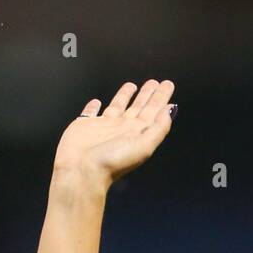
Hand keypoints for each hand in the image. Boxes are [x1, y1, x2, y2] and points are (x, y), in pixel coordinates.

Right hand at [52, 80, 175, 190]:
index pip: (153, 112)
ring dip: (125, 96)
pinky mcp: (86, 125)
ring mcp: (104, 127)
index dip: (160, 98)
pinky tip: (97, 102)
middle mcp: (123, 129)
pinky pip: (90, 112)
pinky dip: (93, 107)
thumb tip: (170, 111)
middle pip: (138, 107)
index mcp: (138, 133)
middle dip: (147, 95)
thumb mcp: (144, 145)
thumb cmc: (113, 161)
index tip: (167, 84)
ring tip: (133, 85)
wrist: (83, 170)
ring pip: (118, 107)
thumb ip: (158, 128)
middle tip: (156, 82)